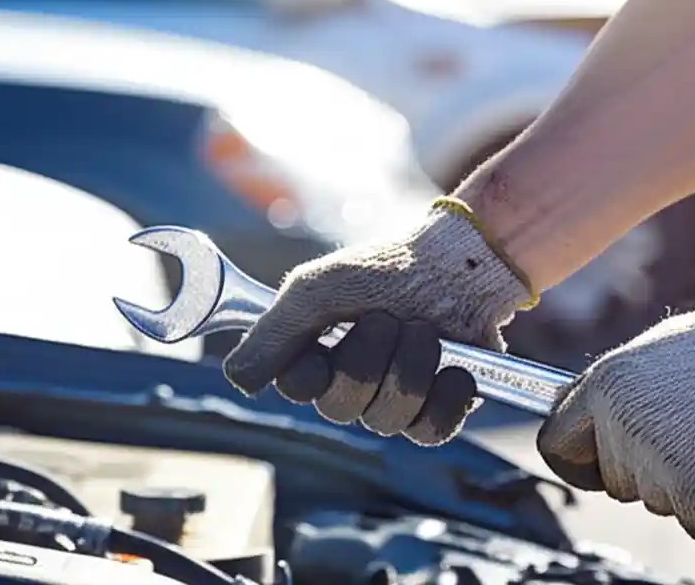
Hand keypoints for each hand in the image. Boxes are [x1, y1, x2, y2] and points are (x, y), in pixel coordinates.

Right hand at [222, 199, 534, 444]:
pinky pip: (431, 431)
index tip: (327, 339)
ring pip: (386, 419)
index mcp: (315, 356)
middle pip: (341, 407)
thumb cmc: (384, 267)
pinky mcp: (438, 409)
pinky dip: (444, 396)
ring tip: (424, 329)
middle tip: (387, 317)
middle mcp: (350, 384)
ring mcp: (394, 400)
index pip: (295, 389)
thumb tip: (236, 379)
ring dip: (410, 366)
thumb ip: (273, 332)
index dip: (312, 370)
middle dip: (368, 358)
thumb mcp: (316, 288)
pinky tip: (452, 368)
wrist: (458, 264)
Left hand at [537, 256, 694, 543]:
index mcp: (599, 389)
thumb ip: (615, 400)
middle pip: (616, 483)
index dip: (578, 465)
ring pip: (660, 504)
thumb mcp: (643, 358)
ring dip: (691, 489)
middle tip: (693, 442)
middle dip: (650, 474)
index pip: (556, 446)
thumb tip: (597, 433)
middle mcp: (619, 426)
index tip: (597, 470)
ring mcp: (657, 460)